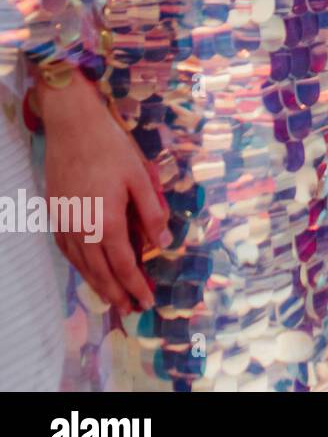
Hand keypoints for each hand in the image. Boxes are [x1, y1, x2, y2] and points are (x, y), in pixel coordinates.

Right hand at [38, 68, 167, 314]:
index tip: (147, 301)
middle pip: (100, 271)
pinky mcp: (55, 214)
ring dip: (97, 284)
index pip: (124, 264)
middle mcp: (82, 228)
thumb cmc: (111, 149)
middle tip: (131, 310)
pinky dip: (79, 265)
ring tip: (112, 299)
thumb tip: (163, 244)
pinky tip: (88, 270)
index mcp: (107, 221)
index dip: (135, 285)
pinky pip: (66, 250)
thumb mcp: (141, 178)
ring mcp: (64, 222)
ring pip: (81, 264)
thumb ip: (152, 213)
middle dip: (117, 293)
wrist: (72, 127)